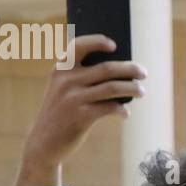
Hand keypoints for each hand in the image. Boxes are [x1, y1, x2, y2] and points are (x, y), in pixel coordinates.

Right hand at [21, 35, 145, 172]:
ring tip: (141, 92)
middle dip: (130, 69)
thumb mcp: (62, 92)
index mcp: (60, 71)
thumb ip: (83, 79)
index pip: (78, 46)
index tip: (114, 45)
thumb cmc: (60, 114)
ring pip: (114, 87)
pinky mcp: (81, 117)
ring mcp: (73, 99)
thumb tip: (122, 71)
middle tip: (143, 73)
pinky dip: (122, 110)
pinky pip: (111, 107)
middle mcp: (66, 82)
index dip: (97, 41)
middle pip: (107, 68)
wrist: (42, 144)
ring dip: (133, 88)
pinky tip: (125, 113)